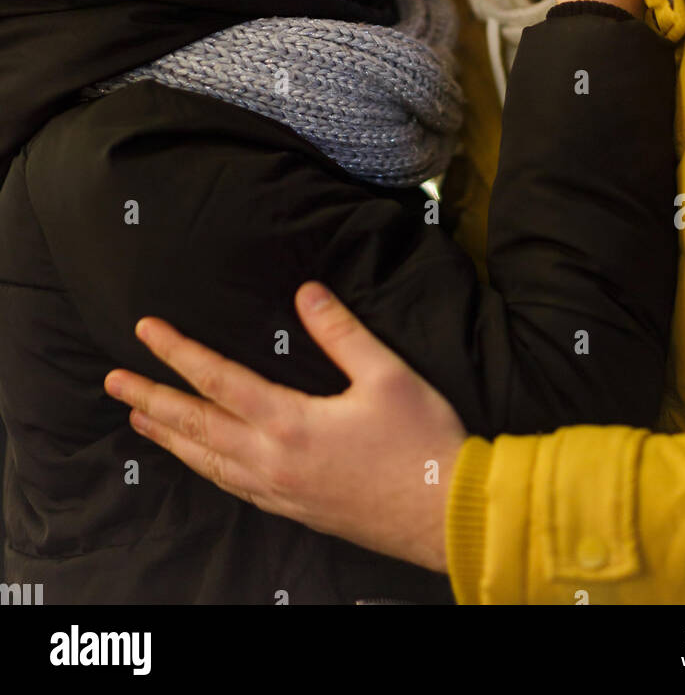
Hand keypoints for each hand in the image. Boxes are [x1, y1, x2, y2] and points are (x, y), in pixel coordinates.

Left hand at [103, 283, 466, 571]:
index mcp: (289, 424)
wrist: (446, 516)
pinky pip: (229, 486)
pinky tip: (200, 461)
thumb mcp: (387, 375)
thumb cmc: (422, 443)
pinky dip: (202, 467)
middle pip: (196, 426)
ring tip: (140, 419)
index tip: (146, 330)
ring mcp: (279, 491)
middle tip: (113, 382)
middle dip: (151, 399)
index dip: (178, 352)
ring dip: (168, 437)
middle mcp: (272, 461)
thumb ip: (341, 332)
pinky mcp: (294, 509)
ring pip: (206, 461)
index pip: (218, 380)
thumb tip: (305, 292)